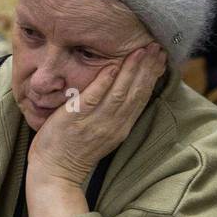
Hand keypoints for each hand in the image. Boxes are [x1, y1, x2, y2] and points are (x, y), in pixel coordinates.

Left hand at [27, 42, 166, 186]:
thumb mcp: (105, 133)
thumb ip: (115, 113)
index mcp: (121, 127)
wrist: (55, 171)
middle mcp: (113, 124)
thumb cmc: (76, 149)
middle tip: (156, 46)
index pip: (142, 97)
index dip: (153, 75)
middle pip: (136, 92)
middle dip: (148, 68)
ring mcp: (94, 122)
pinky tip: (112, 66)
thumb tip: (125, 90)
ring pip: (119, 93)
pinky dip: (104, 82)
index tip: (161, 56)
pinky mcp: (75, 119)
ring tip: (141, 50)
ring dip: (132, 70)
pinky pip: (92, 98)